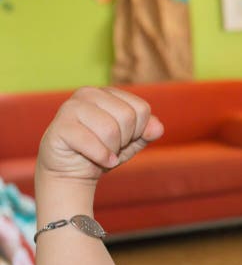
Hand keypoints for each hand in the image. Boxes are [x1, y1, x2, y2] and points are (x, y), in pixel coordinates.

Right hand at [37, 87, 163, 183]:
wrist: (72, 171)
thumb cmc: (103, 152)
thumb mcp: (131, 142)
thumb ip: (147, 132)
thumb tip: (158, 128)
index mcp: (107, 93)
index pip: (141, 109)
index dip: (138, 131)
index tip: (124, 139)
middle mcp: (88, 93)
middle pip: (127, 117)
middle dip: (124, 140)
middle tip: (110, 147)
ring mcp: (70, 107)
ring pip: (110, 130)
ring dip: (111, 149)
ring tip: (102, 152)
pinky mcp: (60, 126)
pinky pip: (91, 142)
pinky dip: (102, 157)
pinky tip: (100, 161)